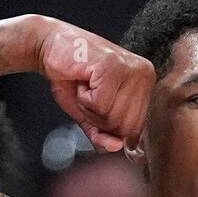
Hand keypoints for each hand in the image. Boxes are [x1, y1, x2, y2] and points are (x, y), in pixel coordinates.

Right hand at [36, 18, 154, 152]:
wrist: (50, 48)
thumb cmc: (72, 79)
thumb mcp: (90, 115)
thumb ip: (104, 135)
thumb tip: (116, 148)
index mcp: (147, 85)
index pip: (134, 130)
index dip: (108, 127)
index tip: (97, 103)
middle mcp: (145, 74)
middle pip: (124, 127)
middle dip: (97, 118)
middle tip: (89, 93)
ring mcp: (131, 69)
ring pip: (112, 117)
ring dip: (89, 107)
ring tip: (86, 85)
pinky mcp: (113, 66)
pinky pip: (100, 104)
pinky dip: (83, 98)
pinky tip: (83, 80)